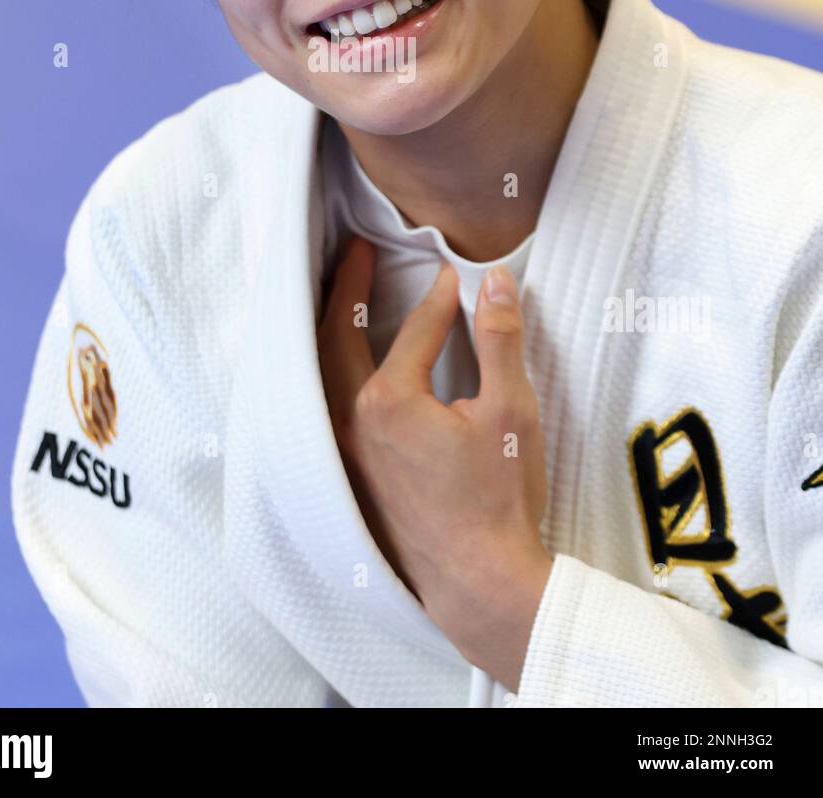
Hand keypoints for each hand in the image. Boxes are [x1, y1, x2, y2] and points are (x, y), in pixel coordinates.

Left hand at [317, 234, 552, 687]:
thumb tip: (493, 282)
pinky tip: (341, 370)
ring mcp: (345, 453)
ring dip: (329, 327)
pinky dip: (328, 370)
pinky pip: (326, 406)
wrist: (480, 584)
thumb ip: (501, 340)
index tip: (454, 273)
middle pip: (338, 336)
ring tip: (339, 295)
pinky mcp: (350, 476)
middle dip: (347, 286)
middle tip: (355, 249)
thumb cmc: (498, 500)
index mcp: (389, 400)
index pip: (415, 328)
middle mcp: (352, 422)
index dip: (439, 297)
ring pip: (323, 372)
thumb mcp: (511, 411)